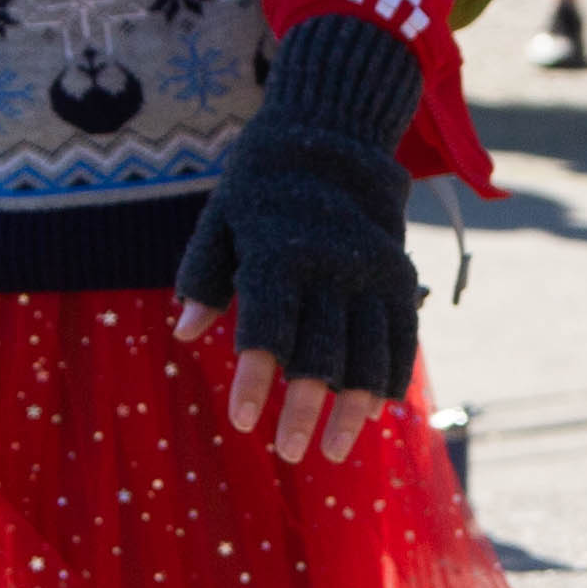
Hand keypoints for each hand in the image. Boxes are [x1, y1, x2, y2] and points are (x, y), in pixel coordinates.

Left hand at [168, 14, 425, 468]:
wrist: (335, 135)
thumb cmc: (261, 185)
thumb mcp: (221, 219)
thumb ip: (203, 276)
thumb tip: (185, 332)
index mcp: (281, 253)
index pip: (267, 328)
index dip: (254, 378)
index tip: (242, 421)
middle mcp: (332, 266)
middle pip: (320, 351)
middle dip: (304, 408)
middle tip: (289, 452)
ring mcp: (372, 274)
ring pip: (368, 354)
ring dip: (351, 407)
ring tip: (333, 451)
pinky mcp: (399, 277)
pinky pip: (401, 338)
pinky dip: (389, 378)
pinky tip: (374, 413)